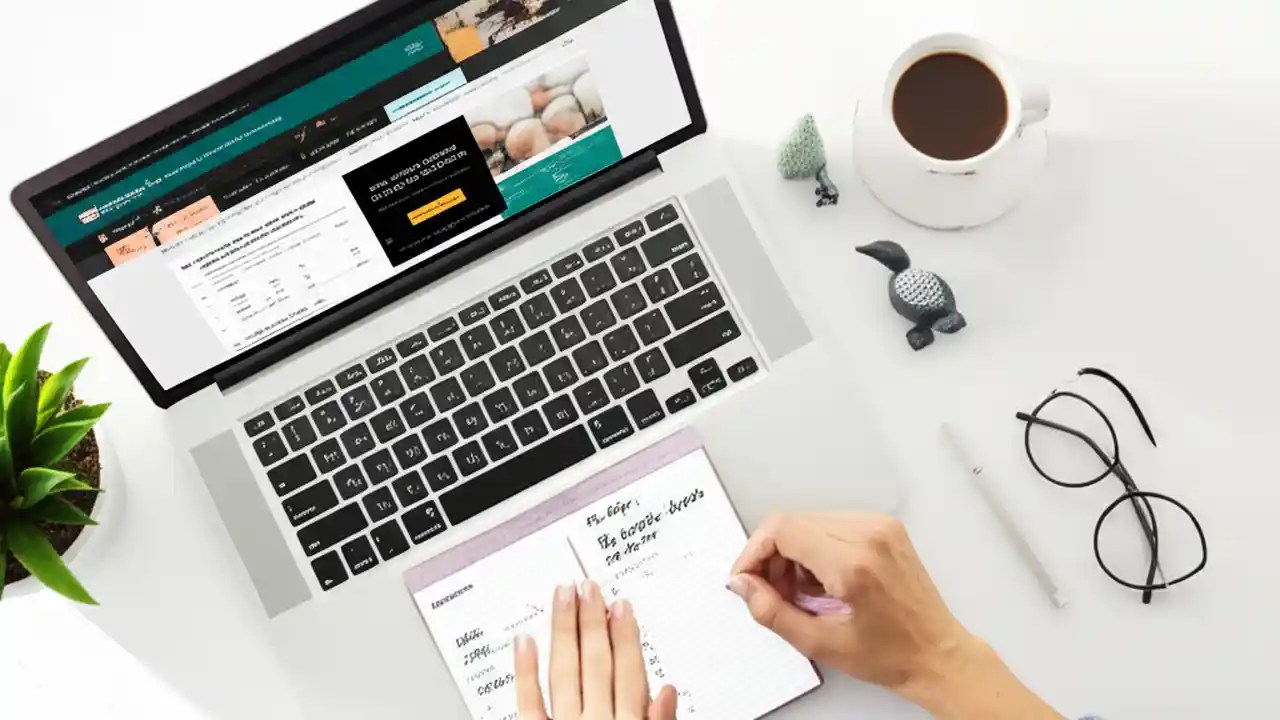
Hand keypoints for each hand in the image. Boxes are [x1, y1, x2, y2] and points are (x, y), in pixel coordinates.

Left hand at [514, 581, 677, 719]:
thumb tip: (667, 691)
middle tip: (589, 588)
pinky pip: (528, 702)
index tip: (621, 607)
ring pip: (564, 673)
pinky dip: (525, 670)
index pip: (630, 676)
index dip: (626, 638)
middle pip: (596, 665)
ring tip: (563, 596)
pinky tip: (525, 640)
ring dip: (564, 630)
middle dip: (593, 622)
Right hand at [729, 512, 967, 691]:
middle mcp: (868, 535)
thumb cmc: (892, 654)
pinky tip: (823, 580)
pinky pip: (831, 524)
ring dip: (793, 552)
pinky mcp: (884, 527)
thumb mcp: (821, 644)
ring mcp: (879, 526)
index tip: (746, 577)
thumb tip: (744, 585)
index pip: (783, 530)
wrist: (937, 654)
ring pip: (808, 521)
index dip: (754, 552)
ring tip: (802, 592)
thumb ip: (772, 612)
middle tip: (773, 592)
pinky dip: (815, 548)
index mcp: (853, 563)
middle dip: (772, 556)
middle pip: (792, 522)